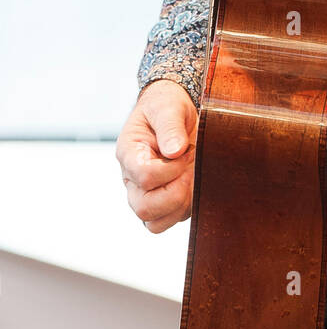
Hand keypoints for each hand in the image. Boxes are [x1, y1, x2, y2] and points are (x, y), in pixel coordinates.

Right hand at [116, 80, 197, 233]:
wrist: (173, 110)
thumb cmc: (166, 106)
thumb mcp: (168, 106)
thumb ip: (170, 125)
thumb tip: (175, 152)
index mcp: (129, 153)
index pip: (144, 176)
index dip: (170, 169)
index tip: (186, 150)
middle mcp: (132, 179)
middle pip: (144, 208)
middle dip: (176, 192)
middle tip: (191, 168)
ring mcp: (147, 193)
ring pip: (156, 222)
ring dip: (182, 204)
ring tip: (193, 176)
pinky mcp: (164, 202)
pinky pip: (172, 219)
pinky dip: (188, 208)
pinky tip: (196, 183)